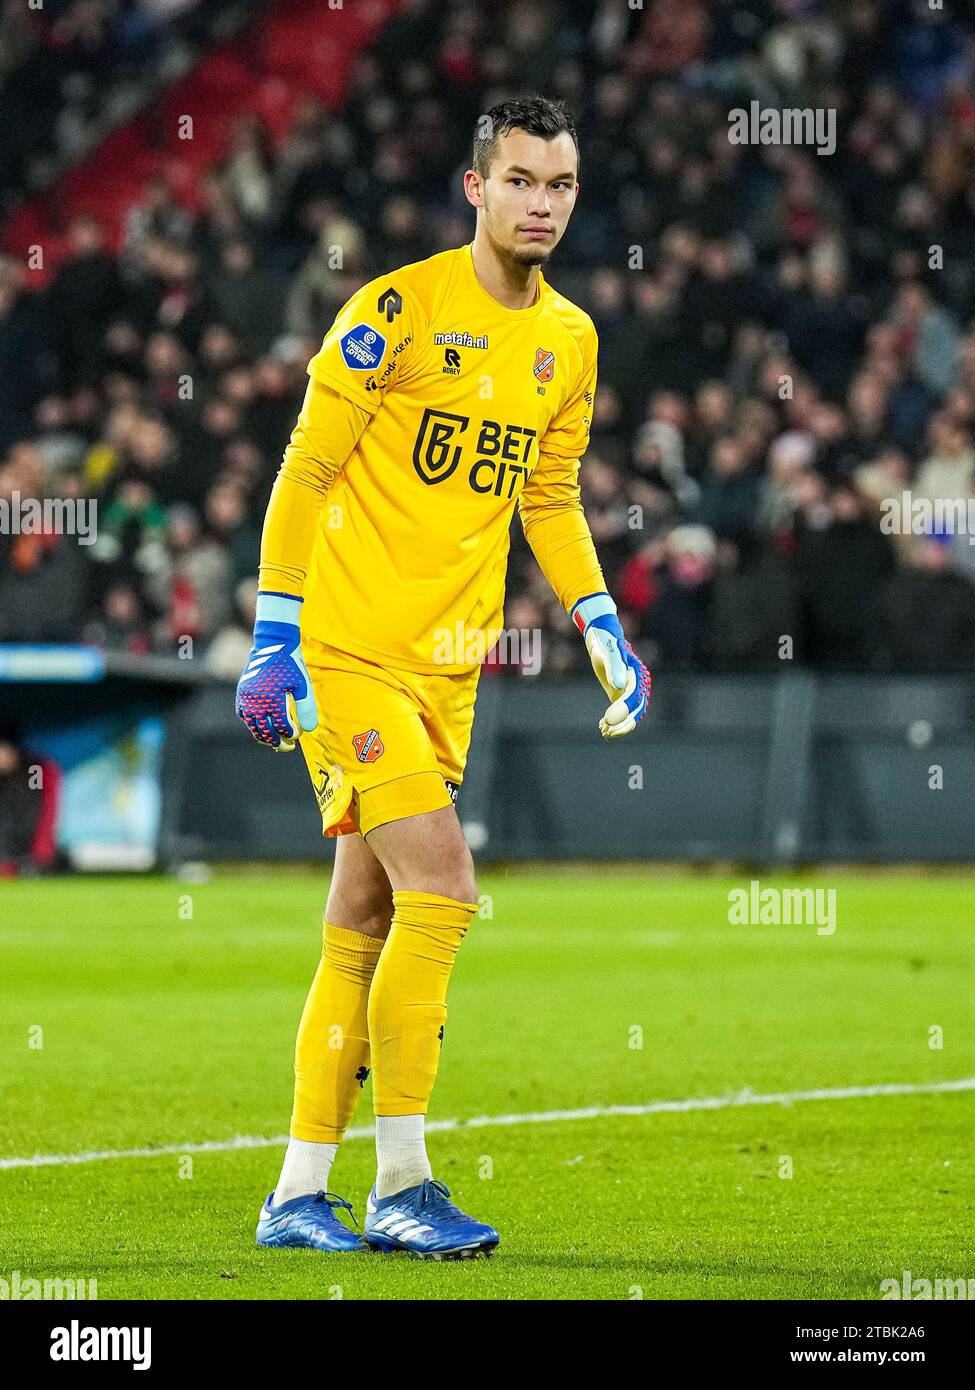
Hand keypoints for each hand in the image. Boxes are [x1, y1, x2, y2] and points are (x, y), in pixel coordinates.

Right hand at [235, 592, 318, 750]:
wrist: (272, 644)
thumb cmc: (290, 665)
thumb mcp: (303, 686)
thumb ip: (306, 709)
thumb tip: (309, 729)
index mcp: (272, 700)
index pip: (282, 727)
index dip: (291, 734)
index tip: (298, 734)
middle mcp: (256, 702)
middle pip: (265, 731)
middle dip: (277, 741)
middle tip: (288, 746)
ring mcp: (246, 698)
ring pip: (252, 726)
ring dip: (263, 735)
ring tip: (274, 740)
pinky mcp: (241, 693)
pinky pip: (243, 715)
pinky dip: (251, 723)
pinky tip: (261, 726)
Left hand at [571, 591, 650, 738]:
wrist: (602, 636)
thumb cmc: (607, 642)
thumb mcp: (609, 653)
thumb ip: (615, 669)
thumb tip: (619, 686)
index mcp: (638, 676)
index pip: (634, 699)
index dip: (623, 711)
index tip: (609, 721)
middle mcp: (637, 685)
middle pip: (635, 710)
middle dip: (622, 724)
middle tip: (606, 732)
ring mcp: (629, 690)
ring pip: (630, 714)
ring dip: (618, 725)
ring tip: (603, 732)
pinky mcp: (620, 693)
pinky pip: (621, 711)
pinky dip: (613, 721)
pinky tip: (602, 726)